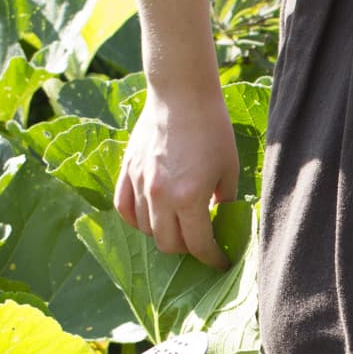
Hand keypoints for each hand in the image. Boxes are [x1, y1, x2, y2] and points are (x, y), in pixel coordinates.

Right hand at [114, 82, 238, 268]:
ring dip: (163, 234)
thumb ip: (224, 201)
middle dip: (187, 249)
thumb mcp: (228, 168)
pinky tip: (148, 217)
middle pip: (168, 244)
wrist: (181, 93)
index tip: (220, 260)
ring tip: (177, 225)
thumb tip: (220, 221)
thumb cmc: (212, 128)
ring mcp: (139, 184)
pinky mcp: (127, 171)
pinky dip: (136, 219)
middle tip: (200, 242)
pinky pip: (124, 208)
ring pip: (145, 229)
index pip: (198, 244)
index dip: (212, 258)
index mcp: (190, 198)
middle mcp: (160, 196)